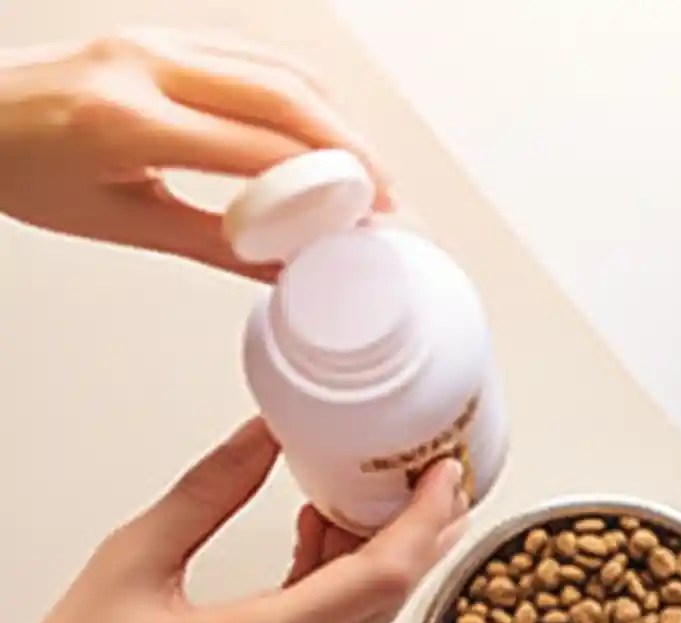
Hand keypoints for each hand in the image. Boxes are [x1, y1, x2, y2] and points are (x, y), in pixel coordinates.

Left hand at [0, 29, 391, 281]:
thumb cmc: (18, 167)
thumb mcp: (115, 222)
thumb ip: (211, 244)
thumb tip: (282, 270)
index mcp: (125, 122)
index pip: (259, 147)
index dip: (327, 182)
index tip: (366, 213)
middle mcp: (144, 65)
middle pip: (284, 92)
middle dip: (349, 143)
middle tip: (383, 188)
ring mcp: (153, 39)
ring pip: (276, 65)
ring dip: (332, 113)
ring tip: (360, 163)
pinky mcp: (162, 33)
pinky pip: (252, 53)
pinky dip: (298, 90)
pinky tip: (317, 124)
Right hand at [0, 419, 467, 622]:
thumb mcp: (130, 565)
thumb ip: (208, 493)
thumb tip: (262, 437)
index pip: (381, 578)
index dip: (425, 518)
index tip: (444, 473)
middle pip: (388, 598)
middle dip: (423, 530)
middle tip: (434, 474)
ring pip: (364, 618)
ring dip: (380, 554)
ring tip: (376, 493)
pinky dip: (339, 584)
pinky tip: (323, 536)